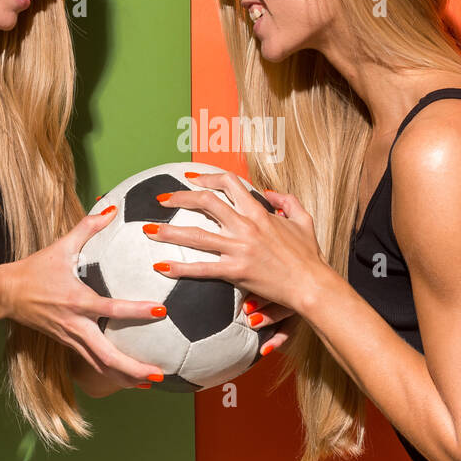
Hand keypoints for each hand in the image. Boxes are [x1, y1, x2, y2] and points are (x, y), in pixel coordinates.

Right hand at [1, 205, 168, 388]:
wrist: (5, 294)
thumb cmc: (35, 269)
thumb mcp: (60, 245)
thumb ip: (88, 226)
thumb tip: (110, 206)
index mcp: (77, 300)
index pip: (111, 308)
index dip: (136, 311)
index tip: (160, 311)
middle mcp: (75, 325)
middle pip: (106, 356)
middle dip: (132, 368)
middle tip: (158, 374)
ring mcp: (70, 338)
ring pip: (99, 366)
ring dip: (125, 377)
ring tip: (151, 382)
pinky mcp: (67, 344)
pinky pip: (92, 363)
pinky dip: (111, 373)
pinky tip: (129, 377)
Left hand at [142, 170, 326, 348]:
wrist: (312, 284)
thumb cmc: (309, 255)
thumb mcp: (303, 220)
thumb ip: (287, 201)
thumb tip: (269, 192)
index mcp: (259, 211)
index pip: (229, 183)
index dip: (206, 176)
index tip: (191, 177)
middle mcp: (246, 226)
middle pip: (205, 202)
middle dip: (179, 198)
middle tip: (161, 200)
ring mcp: (239, 248)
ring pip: (196, 235)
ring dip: (169, 232)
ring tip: (148, 230)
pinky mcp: (236, 272)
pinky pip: (201, 269)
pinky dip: (179, 269)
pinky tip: (160, 268)